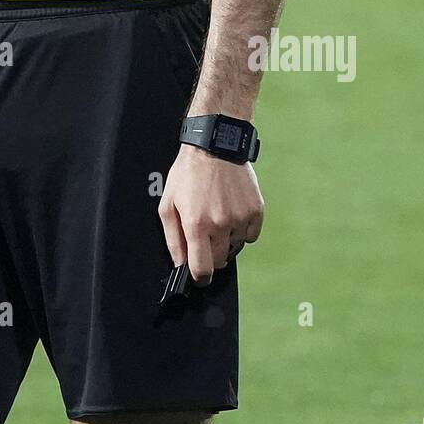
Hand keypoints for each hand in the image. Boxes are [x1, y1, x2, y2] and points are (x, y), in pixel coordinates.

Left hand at [158, 143, 264, 284]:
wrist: (214, 146)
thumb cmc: (188, 173)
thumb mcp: (168, 204)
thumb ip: (173, 238)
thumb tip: (180, 263)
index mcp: (197, 225)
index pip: (202, 269)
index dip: (199, 277)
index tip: (199, 276)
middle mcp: (220, 224)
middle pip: (220, 261)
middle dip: (211, 255)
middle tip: (206, 236)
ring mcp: (241, 218)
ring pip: (236, 247)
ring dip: (227, 239)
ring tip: (218, 215)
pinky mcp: (256, 210)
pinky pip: (251, 235)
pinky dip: (242, 229)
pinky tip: (232, 211)